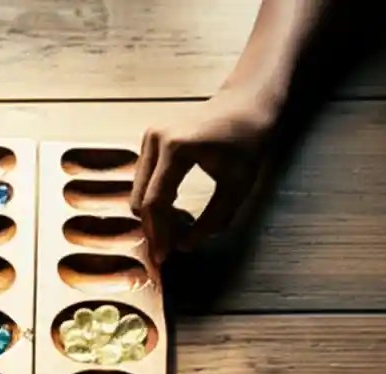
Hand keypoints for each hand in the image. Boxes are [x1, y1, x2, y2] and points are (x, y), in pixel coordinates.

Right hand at [130, 86, 278, 263]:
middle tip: (168, 251)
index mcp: (176, 148)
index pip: (156, 201)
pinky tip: (174, 213)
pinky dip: (154, 200)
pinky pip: (143, 180)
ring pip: (138, 191)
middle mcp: (155, 139)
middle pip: (140, 198)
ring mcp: (149, 137)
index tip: (163, 257)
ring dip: (153, 216)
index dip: (158, 234)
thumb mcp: (237, 187)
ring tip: (176, 231)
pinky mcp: (150, 140)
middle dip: (152, 228)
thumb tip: (185, 246)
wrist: (245, 105)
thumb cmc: (247, 143)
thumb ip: (213, 219)